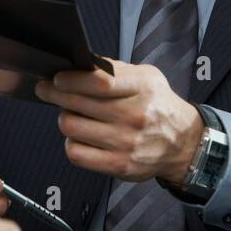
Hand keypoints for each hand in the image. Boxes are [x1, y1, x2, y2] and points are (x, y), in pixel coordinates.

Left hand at [34, 60, 202, 183]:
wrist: (183, 142)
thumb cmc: (158, 106)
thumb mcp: (146, 77)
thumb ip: (114, 70)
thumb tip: (80, 66)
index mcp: (142, 88)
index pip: (100, 82)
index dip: (72, 79)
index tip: (58, 78)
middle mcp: (135, 115)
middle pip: (78, 104)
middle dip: (55, 94)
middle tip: (48, 89)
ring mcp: (126, 143)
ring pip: (71, 127)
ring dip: (65, 118)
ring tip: (71, 114)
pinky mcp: (119, 165)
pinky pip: (76, 153)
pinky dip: (72, 143)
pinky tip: (79, 137)